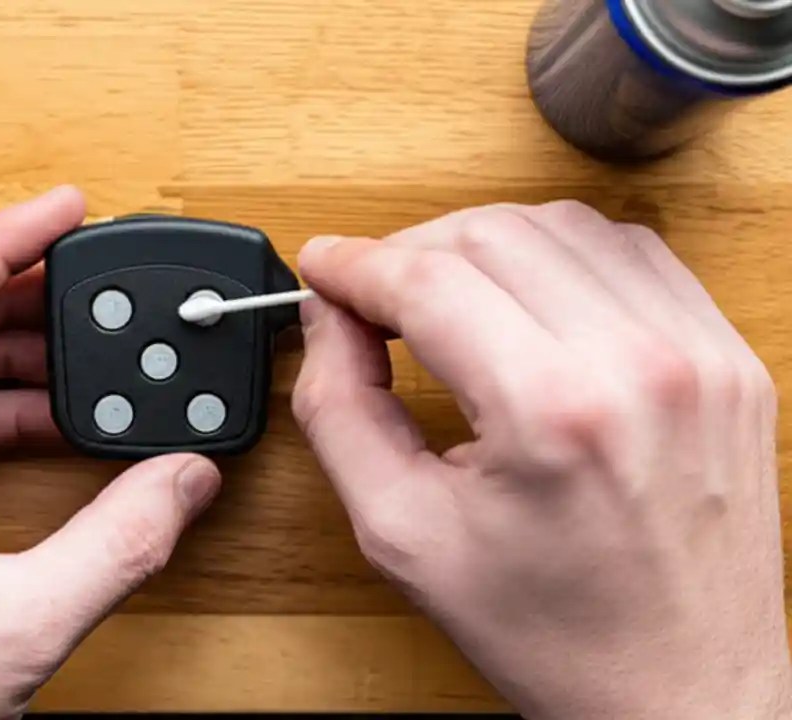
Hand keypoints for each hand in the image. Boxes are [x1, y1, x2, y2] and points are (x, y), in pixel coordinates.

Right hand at [292, 201, 790, 719]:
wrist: (678, 689)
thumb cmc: (552, 630)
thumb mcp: (400, 533)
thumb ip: (339, 408)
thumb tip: (329, 318)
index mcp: (553, 413)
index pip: (429, 279)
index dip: (355, 264)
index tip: (321, 267)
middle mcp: (640, 364)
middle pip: (491, 232)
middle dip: (410, 249)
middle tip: (372, 296)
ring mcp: (698, 353)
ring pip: (563, 224)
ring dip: (483, 243)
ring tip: (444, 295)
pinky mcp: (727, 356)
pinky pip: (631, 253)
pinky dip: (560, 256)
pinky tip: (524, 298)